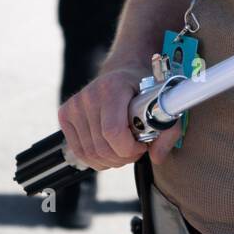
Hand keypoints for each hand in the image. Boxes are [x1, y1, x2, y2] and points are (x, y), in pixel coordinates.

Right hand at [58, 66, 179, 170]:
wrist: (122, 72)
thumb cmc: (143, 89)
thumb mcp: (163, 102)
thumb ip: (169, 130)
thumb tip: (157, 158)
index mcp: (113, 88)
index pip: (113, 132)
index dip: (129, 148)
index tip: (143, 145)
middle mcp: (89, 95)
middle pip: (101, 147)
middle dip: (123, 157)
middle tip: (136, 150)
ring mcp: (74, 105)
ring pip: (89, 153)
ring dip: (110, 160)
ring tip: (124, 149)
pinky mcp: (65, 114)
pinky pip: (78, 151)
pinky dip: (95, 159)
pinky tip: (109, 149)